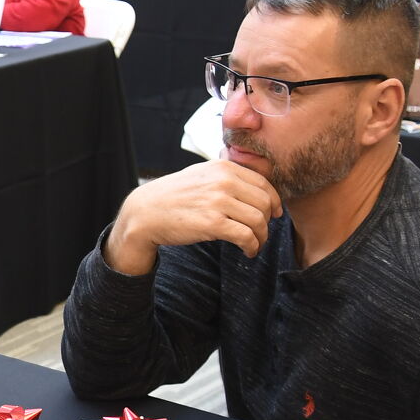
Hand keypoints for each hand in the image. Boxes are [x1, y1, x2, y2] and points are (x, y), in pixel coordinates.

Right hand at [104, 160, 282, 275]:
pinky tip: (248, 252)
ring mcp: (218, 202)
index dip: (274, 201)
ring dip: (262, 237)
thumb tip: (255, 186)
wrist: (145, 212)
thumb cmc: (173, 196)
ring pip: (259, 221)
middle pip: (265, 203)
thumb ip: (226, 176)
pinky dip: (252, 247)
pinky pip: (246, 236)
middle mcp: (223, 182)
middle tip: (261, 232)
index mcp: (223, 168)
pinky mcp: (212, 224)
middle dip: (268, 221)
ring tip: (255, 244)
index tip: (274, 214)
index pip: (263, 183)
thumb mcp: (200, 174)